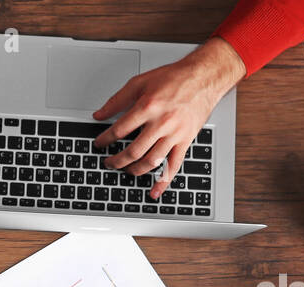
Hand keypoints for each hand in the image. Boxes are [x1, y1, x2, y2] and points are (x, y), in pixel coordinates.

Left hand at [93, 37, 244, 198]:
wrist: (204, 76)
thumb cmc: (175, 78)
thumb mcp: (140, 82)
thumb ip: (117, 100)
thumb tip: (99, 114)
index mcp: (148, 107)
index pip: (119, 131)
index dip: (105, 140)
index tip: (99, 144)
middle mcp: (161, 123)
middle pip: (133, 151)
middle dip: (116, 161)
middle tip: (108, 162)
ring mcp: (174, 134)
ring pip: (150, 161)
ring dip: (134, 170)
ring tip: (125, 170)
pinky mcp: (185, 141)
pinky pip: (174, 166)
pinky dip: (163, 182)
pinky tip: (154, 192)